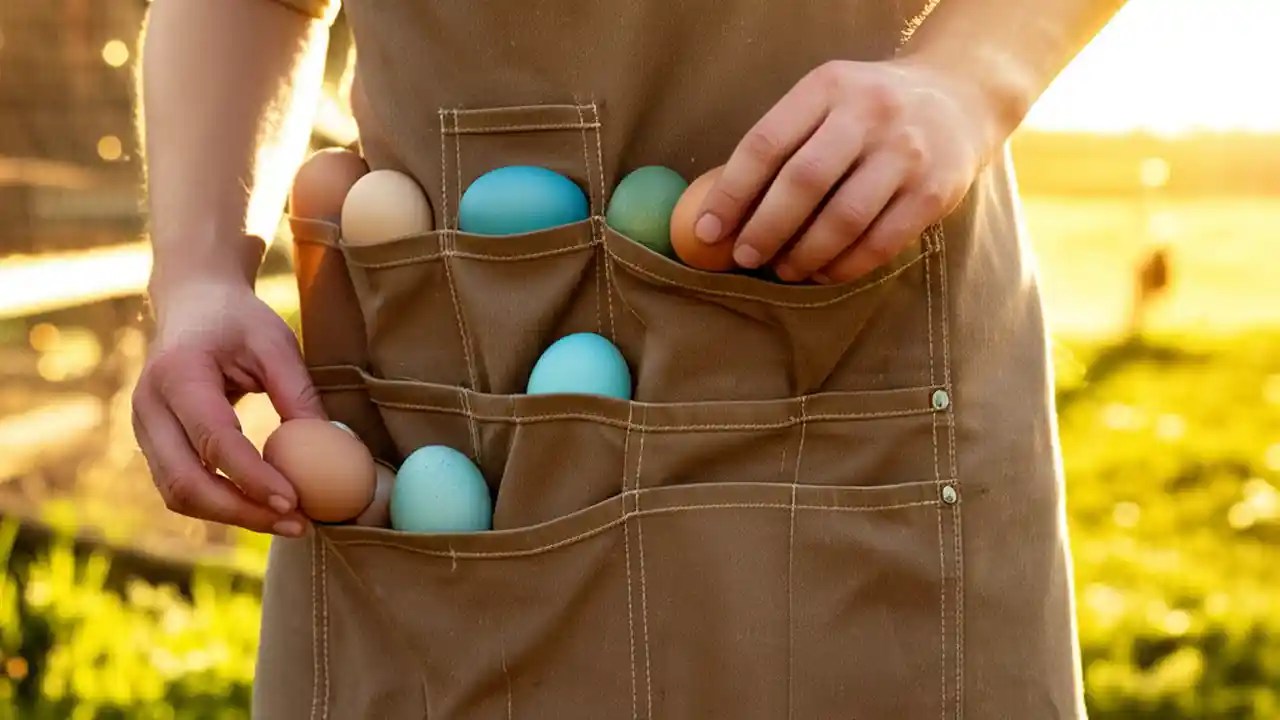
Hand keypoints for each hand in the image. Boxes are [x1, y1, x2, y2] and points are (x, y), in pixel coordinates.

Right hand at [132, 279, 324, 536]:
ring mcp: (143, 429)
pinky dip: (221, 505)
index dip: (252, 477)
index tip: (295, 501)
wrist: (192, 304)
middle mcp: (148, 407)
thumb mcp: (275, 343)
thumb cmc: (239, 321)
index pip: (214, 440)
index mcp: (178, 374)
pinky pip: (181, 488)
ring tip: (289, 522)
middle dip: (242, 512)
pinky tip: (264, 509)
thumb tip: (330, 447)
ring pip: (178, 494)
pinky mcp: (153, 445)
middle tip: (298, 524)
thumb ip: (296, 392)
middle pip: (186, 481)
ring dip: (233, 516)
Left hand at [695, 59, 1003, 283]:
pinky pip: (880, 243)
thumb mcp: (827, 100)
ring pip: (843, 219)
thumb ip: (783, 143)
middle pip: (803, 182)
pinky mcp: (935, 192)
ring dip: (804, 255)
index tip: (706, 231)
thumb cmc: (870, 110)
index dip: (730, 193)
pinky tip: (823, 273)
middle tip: (745, 257)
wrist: (961, 97)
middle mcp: (869, 114)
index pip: (766, 143)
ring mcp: (906, 153)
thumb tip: (722, 210)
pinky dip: (845, 267)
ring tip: (783, 270)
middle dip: (764, 229)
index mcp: (827, 86)